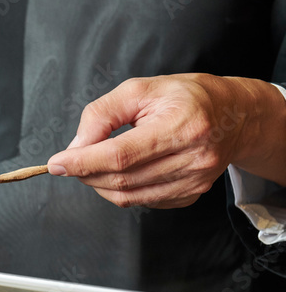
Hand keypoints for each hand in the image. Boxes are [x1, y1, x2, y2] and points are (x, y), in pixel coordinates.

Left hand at [47, 74, 285, 208]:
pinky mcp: (190, 195)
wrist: (234, 115)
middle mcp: (193, 158)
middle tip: (71, 161)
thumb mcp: (140, 89)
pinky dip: (121, 190)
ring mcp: (194, 182)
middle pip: (121, 180)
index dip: (83, 162)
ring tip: (95, 164)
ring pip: (128, 197)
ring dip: (100, 184)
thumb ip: (102, 114)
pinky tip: (123, 171)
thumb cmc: (186, 97)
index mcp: (183, 126)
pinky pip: (142, 202)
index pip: (121, 155)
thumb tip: (75, 147)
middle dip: (86, 173)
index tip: (56, 163)